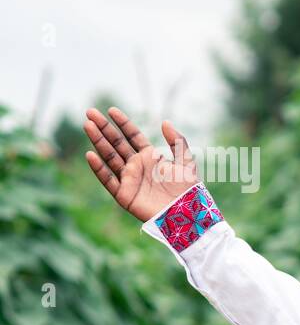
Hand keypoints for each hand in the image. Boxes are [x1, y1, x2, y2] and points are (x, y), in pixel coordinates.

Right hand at [83, 107, 198, 222]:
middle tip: (90, 112)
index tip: (111, 110)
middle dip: (104, 128)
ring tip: (87, 125)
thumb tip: (165, 121)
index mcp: (150, 157)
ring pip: (109, 157)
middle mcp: (137, 166)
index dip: (122, 123)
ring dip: (98, 142)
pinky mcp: (124, 195)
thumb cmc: (188, 189)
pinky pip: (108, 180)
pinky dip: (99, 168)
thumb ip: (177, 142)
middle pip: (116, 144)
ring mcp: (129, 179)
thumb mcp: (185, 162)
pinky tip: (90, 154)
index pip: (132, 136)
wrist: (187, 214)